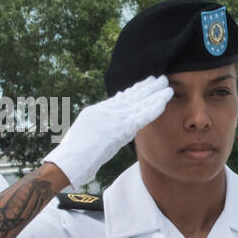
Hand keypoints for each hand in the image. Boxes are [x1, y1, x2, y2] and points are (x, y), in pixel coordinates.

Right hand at [43, 75, 171, 185]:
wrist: (70, 159)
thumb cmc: (76, 152)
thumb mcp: (86, 134)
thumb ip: (99, 126)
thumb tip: (110, 128)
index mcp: (98, 111)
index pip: (121, 98)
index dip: (135, 90)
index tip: (146, 83)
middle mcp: (107, 111)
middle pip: (131, 96)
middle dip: (147, 87)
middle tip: (160, 78)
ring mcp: (114, 119)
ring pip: (139, 103)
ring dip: (155, 94)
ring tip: (167, 85)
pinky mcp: (120, 128)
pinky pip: (141, 117)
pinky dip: (153, 108)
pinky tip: (164, 101)